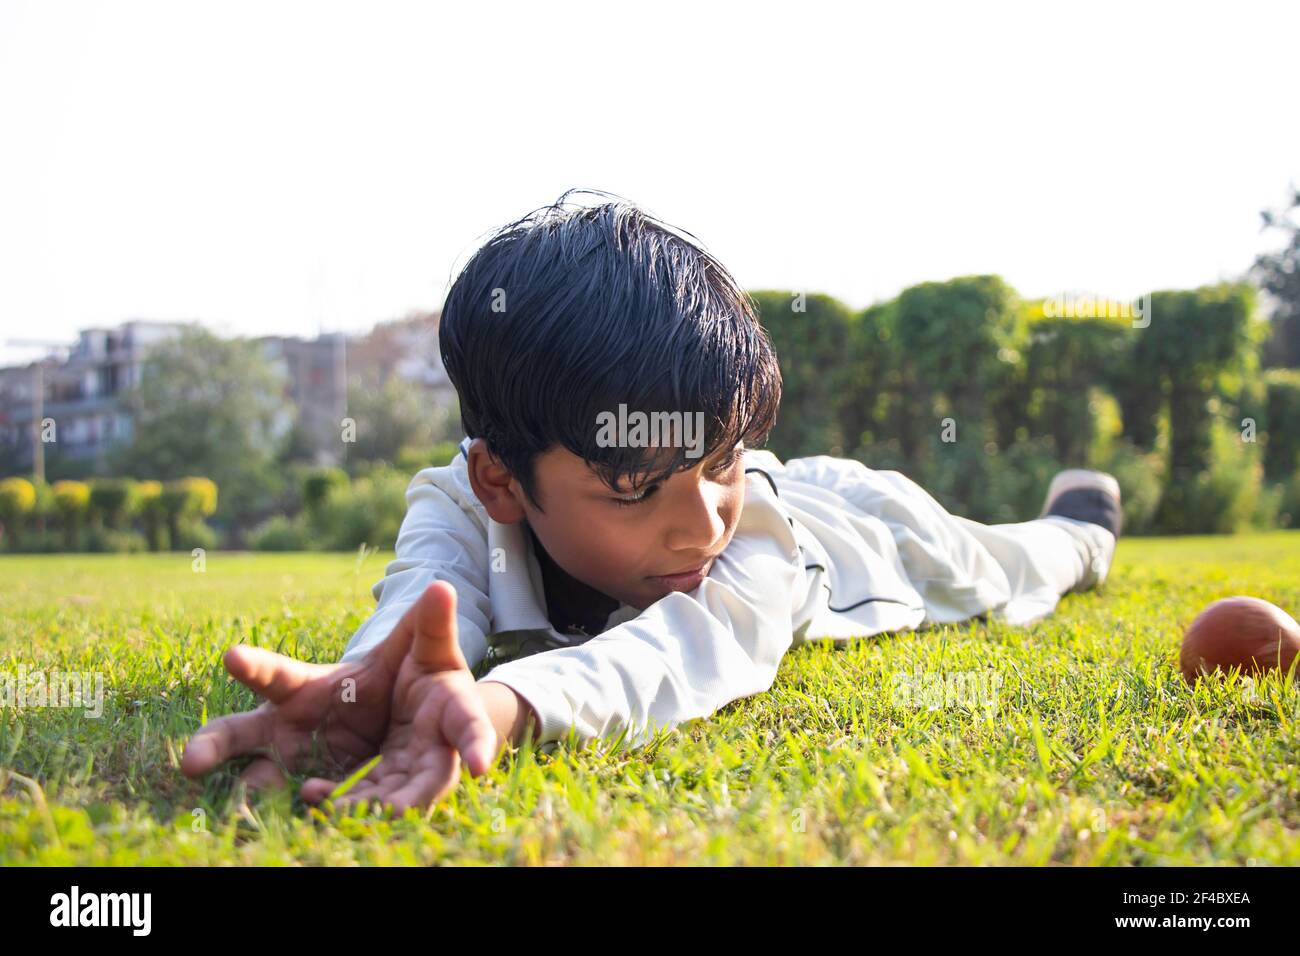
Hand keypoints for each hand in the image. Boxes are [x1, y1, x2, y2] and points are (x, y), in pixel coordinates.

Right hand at [181, 584, 446, 791]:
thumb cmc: (409, 680)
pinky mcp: (334, 795)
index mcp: (309, 687)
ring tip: (247, 800)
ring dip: (258, 790)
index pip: (274, 675)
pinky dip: (320, 806)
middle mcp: (294, 729)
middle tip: (190, 759)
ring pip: (265, 781)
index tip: (232, 655)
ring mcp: (306, 766)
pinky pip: (319, 803)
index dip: (254, 665)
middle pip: (240, 736)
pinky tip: (326, 808)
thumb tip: (441, 586)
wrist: (426, 724)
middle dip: (213, 745)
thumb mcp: (421, 651)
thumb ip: (427, 626)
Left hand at [298, 581, 499, 814]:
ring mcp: (402, 774)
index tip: (479, 765)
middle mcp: (433, 754)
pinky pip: (353, 796)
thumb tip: (441, 585)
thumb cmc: (429, 674)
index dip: (477, 745)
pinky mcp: (368, 784)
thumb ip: (432, 623)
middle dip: (412, 799)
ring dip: (362, 804)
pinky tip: (312, 791)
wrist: (414, 705)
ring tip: (331, 804)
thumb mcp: (429, 646)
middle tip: (395, 811)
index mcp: (455, 713)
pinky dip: (335, 798)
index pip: (471, 728)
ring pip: (388, 798)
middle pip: (431, 783)